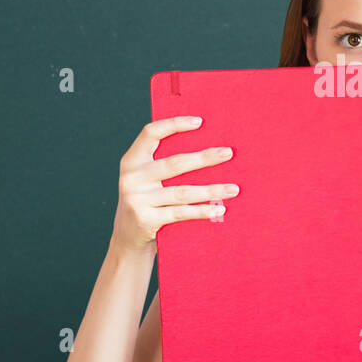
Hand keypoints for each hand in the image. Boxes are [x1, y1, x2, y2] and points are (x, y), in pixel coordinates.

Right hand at [110, 116, 238, 255]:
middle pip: (174, 163)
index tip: (200, 121)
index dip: (174, 124)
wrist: (127, 240)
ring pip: (182, 191)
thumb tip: (209, 148)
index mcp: (132, 161)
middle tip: (228, 153)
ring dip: (211, 190)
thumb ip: (163, 164)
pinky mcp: (145, 220)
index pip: (150, 133)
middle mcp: (131, 178)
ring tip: (233, 188)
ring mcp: (137, 199)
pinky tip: (219, 209)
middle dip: (204, 158)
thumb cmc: (147, 203)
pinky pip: (180, 213)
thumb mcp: (146, 180)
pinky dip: (202, 210)